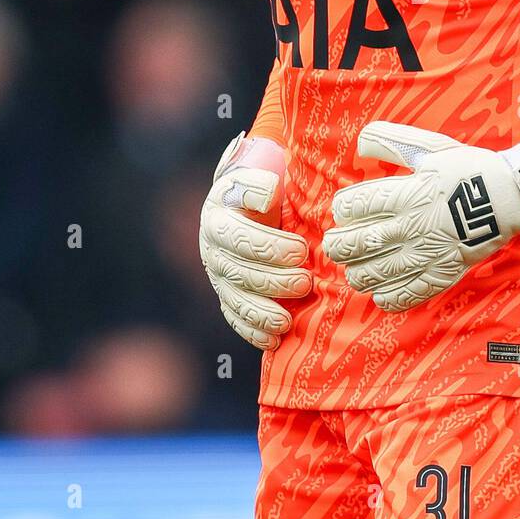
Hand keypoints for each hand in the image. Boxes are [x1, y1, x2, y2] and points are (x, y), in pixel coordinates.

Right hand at [199, 132, 310, 348]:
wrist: (250, 205)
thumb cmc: (263, 190)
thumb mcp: (259, 178)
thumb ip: (259, 183)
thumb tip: (269, 192)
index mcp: (218, 218)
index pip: (238, 237)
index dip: (270, 247)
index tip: (302, 250)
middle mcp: (213, 250)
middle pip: (238, 272)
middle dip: (273, 281)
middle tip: (305, 282)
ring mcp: (220, 276)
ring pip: (235, 299)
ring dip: (261, 312)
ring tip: (287, 320)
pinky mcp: (228, 296)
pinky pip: (234, 318)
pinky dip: (252, 331)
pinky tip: (273, 340)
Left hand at [323, 121, 519, 311]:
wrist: (510, 197)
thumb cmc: (468, 169)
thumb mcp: (431, 148)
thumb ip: (392, 141)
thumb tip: (360, 141)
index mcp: (406, 194)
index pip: (354, 206)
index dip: (342, 209)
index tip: (344, 210)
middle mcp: (411, 227)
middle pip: (356, 244)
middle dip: (338, 245)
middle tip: (336, 242)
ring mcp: (426, 255)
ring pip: (372, 274)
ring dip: (356, 271)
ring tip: (356, 265)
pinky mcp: (441, 275)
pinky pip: (404, 296)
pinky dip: (385, 296)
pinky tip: (381, 288)